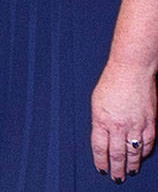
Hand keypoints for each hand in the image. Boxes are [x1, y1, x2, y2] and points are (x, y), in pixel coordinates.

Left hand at [92, 59, 156, 180]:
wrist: (132, 70)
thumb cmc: (112, 82)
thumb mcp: (97, 102)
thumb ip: (100, 122)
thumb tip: (103, 138)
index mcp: (102, 119)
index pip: (100, 147)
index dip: (101, 161)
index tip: (102, 169)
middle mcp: (119, 125)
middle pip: (117, 154)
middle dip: (117, 169)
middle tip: (117, 179)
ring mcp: (136, 125)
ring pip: (134, 152)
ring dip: (132, 165)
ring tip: (129, 173)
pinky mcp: (150, 123)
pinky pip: (148, 143)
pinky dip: (144, 153)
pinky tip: (141, 157)